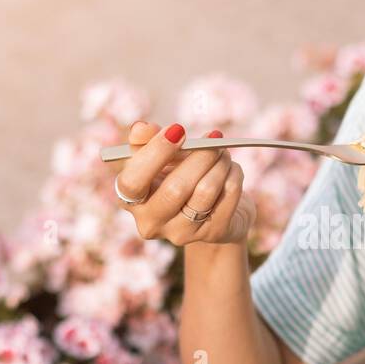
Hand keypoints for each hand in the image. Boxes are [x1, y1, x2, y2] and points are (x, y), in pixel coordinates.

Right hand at [116, 121, 255, 245]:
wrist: (212, 211)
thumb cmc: (179, 176)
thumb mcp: (161, 157)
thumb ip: (147, 141)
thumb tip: (140, 129)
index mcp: (130, 200)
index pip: (132, 182)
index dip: (155, 153)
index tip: (178, 130)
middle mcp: (151, 222)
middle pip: (175, 189)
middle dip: (199, 156)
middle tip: (214, 138)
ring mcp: (181, 233)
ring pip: (205, 191)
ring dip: (220, 163)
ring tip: (223, 152)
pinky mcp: (213, 234)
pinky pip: (228, 195)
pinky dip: (234, 174)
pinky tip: (232, 169)